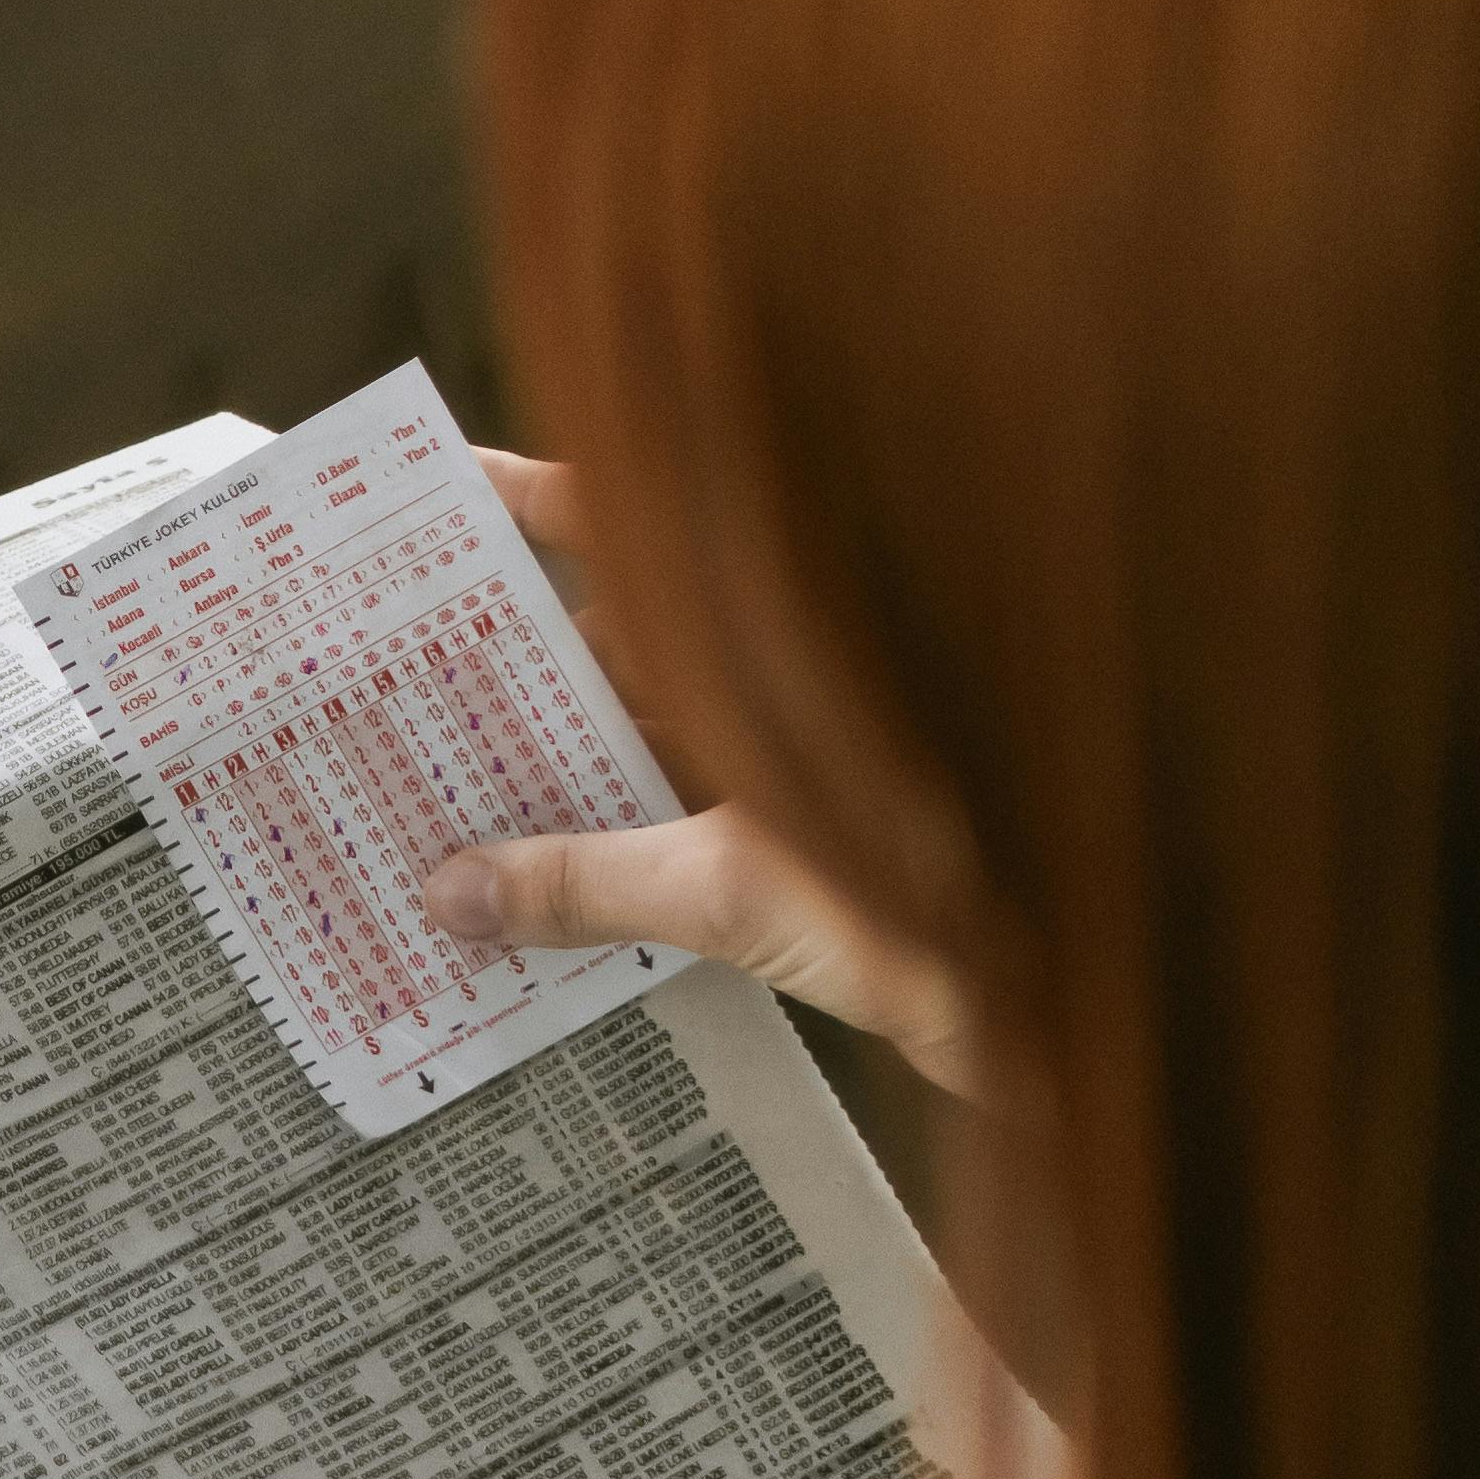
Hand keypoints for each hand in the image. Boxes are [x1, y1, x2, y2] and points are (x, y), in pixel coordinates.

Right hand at [426, 454, 980, 1100]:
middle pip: (624, 629)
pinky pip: (689, 799)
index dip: (536, 497)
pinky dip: (620, 824)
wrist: (1083, 994)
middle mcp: (797, 662)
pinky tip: (544, 870)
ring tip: (443, 792)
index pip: (636, 521)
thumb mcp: (732, 888)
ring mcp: (812, 739)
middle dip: (512, 658)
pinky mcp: (822, 819)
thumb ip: (585, 883)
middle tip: (396, 676)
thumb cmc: (954, 899)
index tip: (448, 484)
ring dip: (559, 755)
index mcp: (783, 622)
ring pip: (650, 720)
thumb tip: (455, 892)